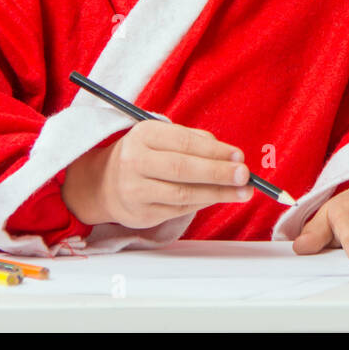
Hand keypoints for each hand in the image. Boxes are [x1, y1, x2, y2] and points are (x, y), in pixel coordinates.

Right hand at [63, 120, 251, 229]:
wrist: (102, 183)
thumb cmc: (142, 155)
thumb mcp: (160, 137)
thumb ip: (193, 140)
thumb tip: (229, 154)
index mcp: (142, 135)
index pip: (184, 142)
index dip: (214, 151)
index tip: (239, 156)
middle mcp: (134, 162)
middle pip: (183, 169)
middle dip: (218, 173)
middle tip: (245, 176)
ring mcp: (135, 190)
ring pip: (183, 194)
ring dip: (217, 193)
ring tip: (242, 192)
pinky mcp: (141, 214)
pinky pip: (179, 209)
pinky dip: (203, 203)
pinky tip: (219, 198)